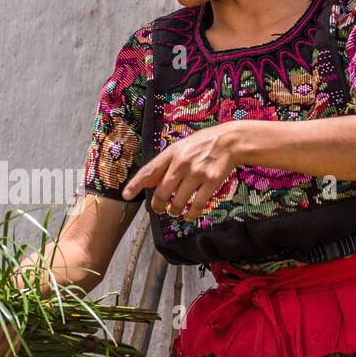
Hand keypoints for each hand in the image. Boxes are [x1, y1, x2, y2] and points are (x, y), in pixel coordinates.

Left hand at [122, 122, 240, 220]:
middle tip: (159, 209)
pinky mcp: (211, 181)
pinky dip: (191, 214)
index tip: (126, 195)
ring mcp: (197, 172)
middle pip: (162, 192)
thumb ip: (165, 165)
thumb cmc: (202, 144)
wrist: (230, 140)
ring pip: (178, 202)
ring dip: (174, 211)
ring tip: (175, 212)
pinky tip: (190, 215)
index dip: (135, 184)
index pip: (149, 170)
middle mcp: (182, 163)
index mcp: (171, 152)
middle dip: (158, 205)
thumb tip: (149, 183)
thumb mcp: (180, 147)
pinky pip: (197, 204)